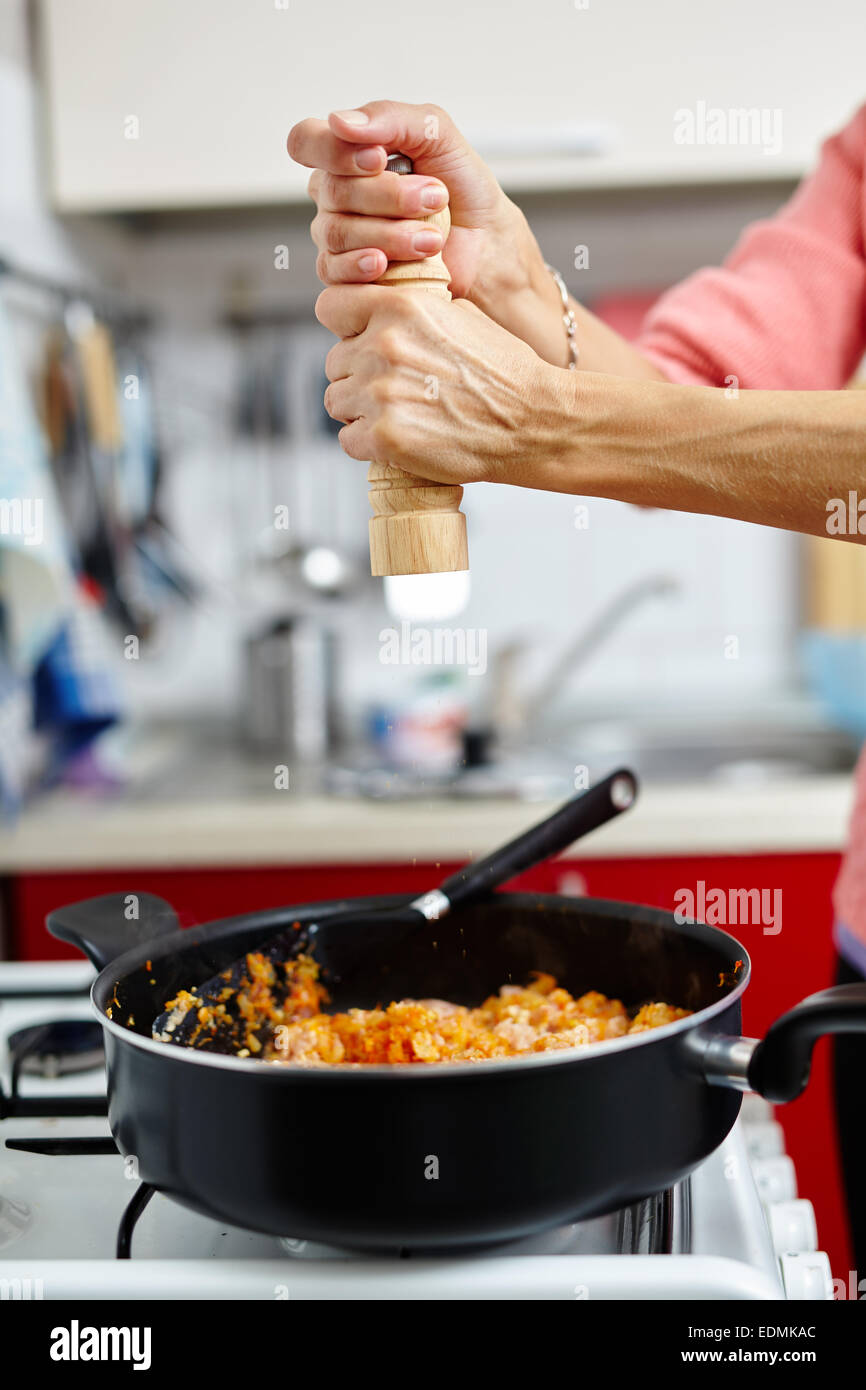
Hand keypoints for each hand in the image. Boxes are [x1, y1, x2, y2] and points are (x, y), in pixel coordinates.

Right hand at [288, 101, 567, 362]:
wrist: (489, 249)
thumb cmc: (464, 192)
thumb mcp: (438, 136)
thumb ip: (392, 118)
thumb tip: (340, 120)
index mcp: (350, 156)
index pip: (307, 141)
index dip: (333, 150)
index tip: (379, 158)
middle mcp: (338, 196)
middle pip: (329, 189)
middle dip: (386, 195)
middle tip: (434, 197)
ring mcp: (339, 238)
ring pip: (335, 232)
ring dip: (388, 232)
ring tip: (432, 237)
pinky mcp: (348, 278)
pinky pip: (334, 271)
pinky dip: (363, 264)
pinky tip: (386, 265)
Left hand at [317, 284, 570, 488]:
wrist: (533, 421)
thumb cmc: (505, 372)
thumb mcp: (462, 316)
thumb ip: (415, 311)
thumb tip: (384, 311)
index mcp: (401, 306)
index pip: (331, 307)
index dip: (344, 328)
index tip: (358, 343)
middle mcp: (384, 345)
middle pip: (334, 363)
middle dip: (356, 377)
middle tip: (391, 391)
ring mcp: (380, 393)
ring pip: (336, 402)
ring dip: (359, 412)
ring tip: (396, 416)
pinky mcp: (384, 437)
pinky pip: (348, 441)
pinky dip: (368, 445)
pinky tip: (398, 441)